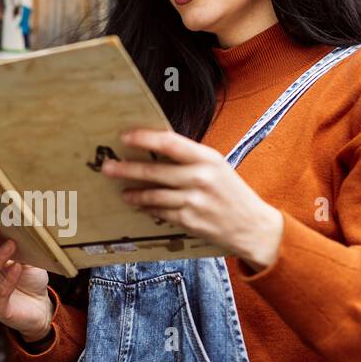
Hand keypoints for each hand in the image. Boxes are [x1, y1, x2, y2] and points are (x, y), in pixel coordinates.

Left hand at [100, 128, 284, 270]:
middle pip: (155, 171)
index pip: (170, 143)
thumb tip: (154, 148)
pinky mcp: (190, 221)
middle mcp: (200, 178)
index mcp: (207, 158)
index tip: (125, 136)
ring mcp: (194, 201)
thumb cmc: (231, 192)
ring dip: (134, 193)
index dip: (144, 138)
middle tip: (108, 167)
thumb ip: (189, 158)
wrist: (252, 225)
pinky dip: (148, 209)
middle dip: (127, 169)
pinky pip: (161, 213)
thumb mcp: (216, 167)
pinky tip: (139, 206)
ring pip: (153, 195)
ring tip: (123, 192)